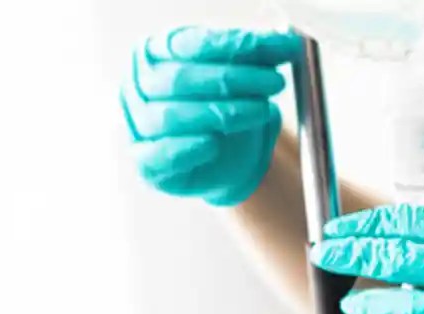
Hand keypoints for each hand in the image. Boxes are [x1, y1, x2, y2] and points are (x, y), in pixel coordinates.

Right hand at [120, 27, 300, 205]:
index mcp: (156, 52)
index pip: (191, 43)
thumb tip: (287, 41)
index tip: (277, 49)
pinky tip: (214, 144)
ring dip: (222, 113)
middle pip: (179, 78)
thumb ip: (259, 58)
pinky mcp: (145, 162)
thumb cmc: (230, 110)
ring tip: (262, 111)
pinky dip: (188, 149)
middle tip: (275, 82)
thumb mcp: (246, 78)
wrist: (230, 161)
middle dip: (232, 79)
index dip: (235, 45)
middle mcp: (139, 85)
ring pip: (172, 116)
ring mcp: (136, 124)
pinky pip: (160, 155)